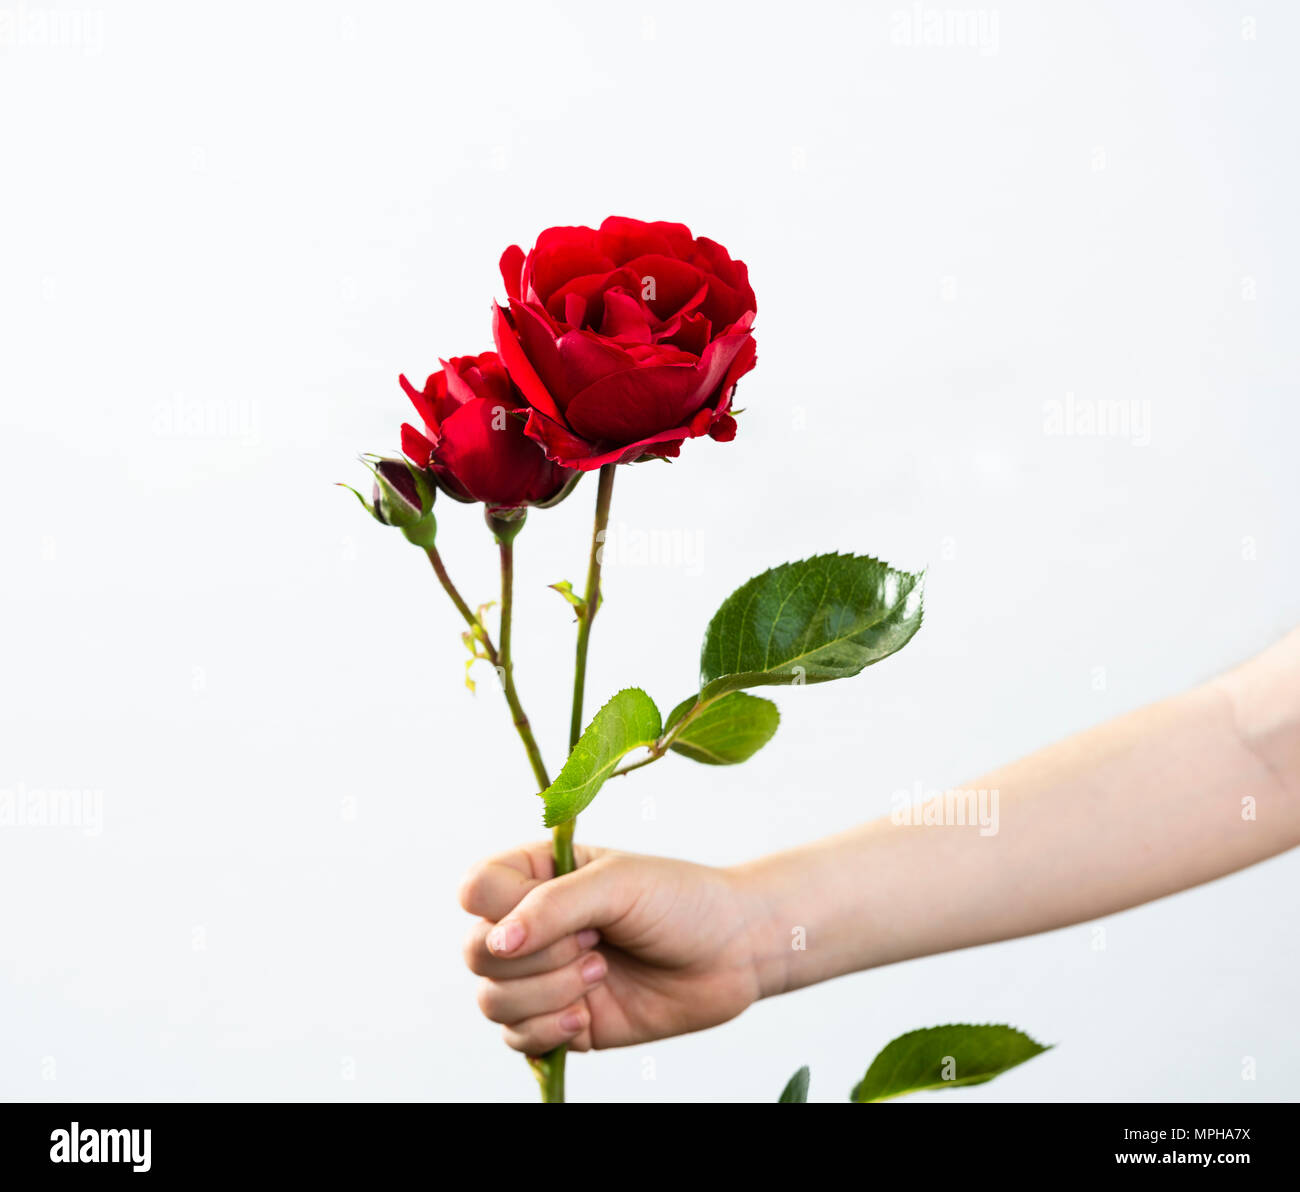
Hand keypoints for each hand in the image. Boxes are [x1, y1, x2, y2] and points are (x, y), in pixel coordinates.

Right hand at [459, 842, 763, 1054]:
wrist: (733, 953)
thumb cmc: (681, 901)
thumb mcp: (618, 884)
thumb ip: (552, 906)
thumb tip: (497, 942)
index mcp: (537, 874)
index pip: (475, 889)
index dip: (502, 910)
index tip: (564, 915)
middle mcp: (531, 924)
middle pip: (475, 951)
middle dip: (536, 958)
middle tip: (595, 944)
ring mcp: (543, 975)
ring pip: (491, 1000)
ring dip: (547, 994)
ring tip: (602, 973)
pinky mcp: (560, 1020)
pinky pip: (516, 1038)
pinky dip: (548, 1031)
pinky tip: (588, 1015)